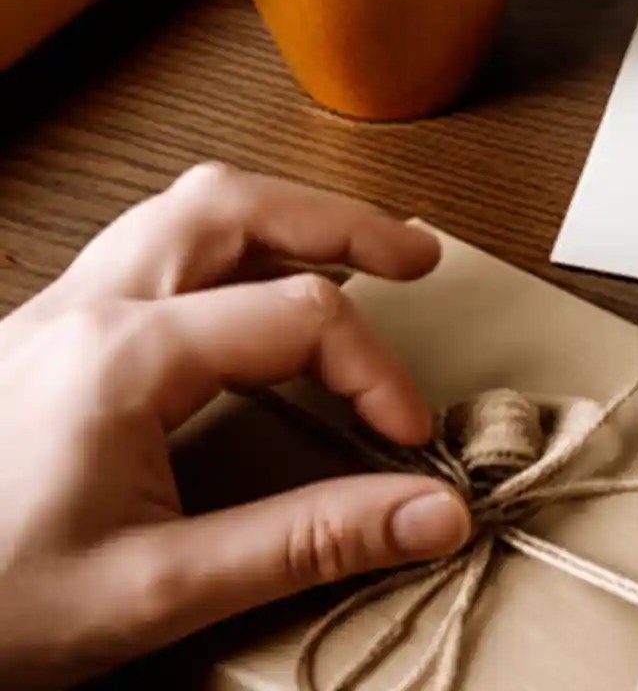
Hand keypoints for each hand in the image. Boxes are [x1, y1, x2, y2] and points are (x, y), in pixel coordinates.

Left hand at [0, 163, 472, 687]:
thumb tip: (428, 514)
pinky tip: (253, 292)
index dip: (376, 369)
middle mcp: (86, 310)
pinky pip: (150, 253)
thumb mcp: (163, 589)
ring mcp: (58, 315)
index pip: (299, 314)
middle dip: (339, 223)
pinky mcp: (49, 339)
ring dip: (280, 221)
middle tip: (413, 255)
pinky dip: (228, 251)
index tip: (406, 438)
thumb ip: (309, 543)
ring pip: (184, 213)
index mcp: (119, 358)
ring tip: (351, 253)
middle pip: (233, 207)